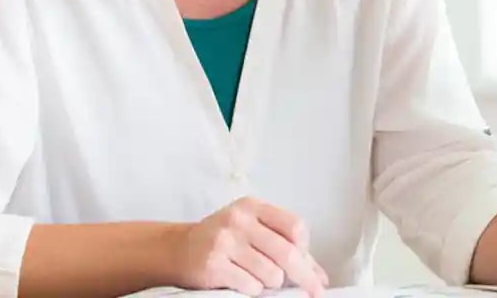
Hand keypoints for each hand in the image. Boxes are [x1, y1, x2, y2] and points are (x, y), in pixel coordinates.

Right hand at [170, 197, 328, 296]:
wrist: (177, 249)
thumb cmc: (223, 240)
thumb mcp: (251, 230)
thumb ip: (284, 245)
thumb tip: (319, 276)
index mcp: (253, 207)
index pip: (295, 226)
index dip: (305, 248)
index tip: (305, 261)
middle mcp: (239, 220)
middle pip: (287, 252)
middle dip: (304, 276)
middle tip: (314, 292)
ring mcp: (225, 242)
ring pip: (271, 273)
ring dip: (271, 283)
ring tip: (259, 277)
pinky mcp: (213, 265)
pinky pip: (251, 286)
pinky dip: (253, 289)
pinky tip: (243, 281)